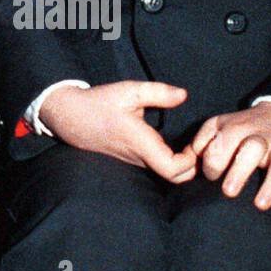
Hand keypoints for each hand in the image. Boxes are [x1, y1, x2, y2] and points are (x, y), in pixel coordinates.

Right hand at [39, 80, 196, 181]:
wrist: (71, 117)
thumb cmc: (99, 103)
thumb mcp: (128, 90)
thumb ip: (158, 92)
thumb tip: (183, 95)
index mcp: (140, 143)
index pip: (172, 169)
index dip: (190, 162)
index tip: (195, 144)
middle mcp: (139, 158)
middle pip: (175, 179)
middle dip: (193, 166)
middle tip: (199, 144)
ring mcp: (136, 162)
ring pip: (168, 175)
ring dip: (184, 164)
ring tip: (191, 143)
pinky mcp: (134, 159)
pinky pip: (158, 167)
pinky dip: (173, 161)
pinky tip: (178, 144)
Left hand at [181, 100, 270, 220]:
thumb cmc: (239, 131)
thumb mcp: (216, 127)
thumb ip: (198, 144)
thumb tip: (185, 165)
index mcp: (237, 129)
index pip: (222, 143)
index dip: (213, 162)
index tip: (210, 176)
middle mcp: (261, 139)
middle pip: (254, 148)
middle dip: (240, 169)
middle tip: (228, 191)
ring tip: (260, 206)